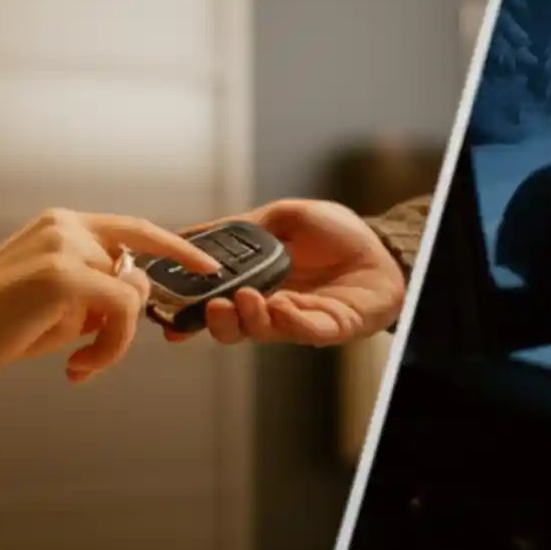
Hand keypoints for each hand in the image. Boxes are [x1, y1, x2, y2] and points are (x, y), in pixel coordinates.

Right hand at [0, 208, 219, 382]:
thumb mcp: (58, 304)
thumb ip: (99, 293)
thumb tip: (138, 299)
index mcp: (63, 224)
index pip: (135, 229)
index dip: (176, 247)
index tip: (208, 267)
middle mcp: (67, 225)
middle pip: (137, 273)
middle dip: (127, 323)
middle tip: (91, 356)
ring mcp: (65, 245)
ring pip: (132, 296)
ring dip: (115, 342)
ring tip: (79, 364)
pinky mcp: (62, 273)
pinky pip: (122, 311)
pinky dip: (111, 346)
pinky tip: (77, 366)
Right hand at [168, 199, 404, 346]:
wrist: (385, 245)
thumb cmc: (337, 233)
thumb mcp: (283, 217)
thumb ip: (243, 227)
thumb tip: (193, 230)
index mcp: (258, 284)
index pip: (216, 303)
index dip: (190, 312)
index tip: (166, 312)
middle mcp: (273, 308)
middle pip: (233, 328)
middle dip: (216, 322)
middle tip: (211, 306)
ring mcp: (301, 320)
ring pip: (263, 332)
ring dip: (249, 320)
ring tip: (246, 298)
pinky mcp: (331, 327)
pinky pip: (305, 331)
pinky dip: (290, 322)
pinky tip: (282, 305)